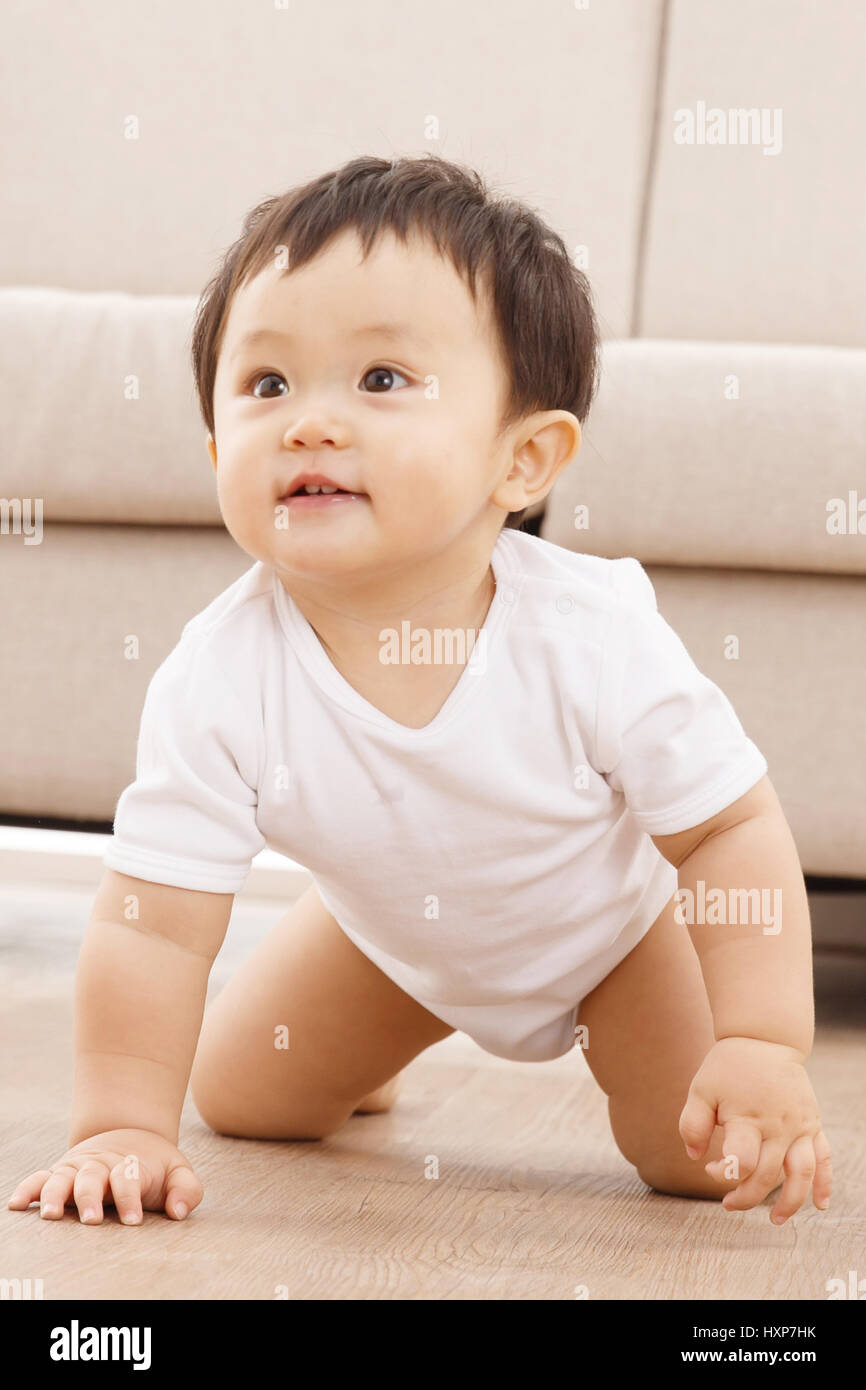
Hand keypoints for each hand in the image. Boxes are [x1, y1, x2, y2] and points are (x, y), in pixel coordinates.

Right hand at [7, 1128, 202, 1224]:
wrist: (131, 1137)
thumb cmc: (155, 1167)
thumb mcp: (178, 1172)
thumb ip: (186, 1190)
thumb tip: (178, 1211)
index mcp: (129, 1165)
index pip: (128, 1178)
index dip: (130, 1198)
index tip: (133, 1220)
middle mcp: (100, 1166)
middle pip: (92, 1178)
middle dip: (90, 1198)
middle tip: (93, 1220)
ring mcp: (77, 1169)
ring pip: (62, 1178)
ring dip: (54, 1195)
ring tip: (50, 1215)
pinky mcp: (61, 1174)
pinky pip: (39, 1178)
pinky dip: (28, 1189)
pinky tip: (17, 1204)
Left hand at [678, 1037, 831, 1223]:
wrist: (764, 1039)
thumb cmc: (728, 1067)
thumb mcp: (700, 1090)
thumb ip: (693, 1125)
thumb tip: (695, 1157)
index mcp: (748, 1118)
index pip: (741, 1163)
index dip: (724, 1175)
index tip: (711, 1168)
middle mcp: (778, 1126)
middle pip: (769, 1176)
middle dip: (747, 1196)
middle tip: (729, 1204)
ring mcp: (799, 1126)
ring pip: (802, 1174)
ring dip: (790, 1202)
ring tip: (777, 1220)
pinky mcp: (812, 1124)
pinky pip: (824, 1158)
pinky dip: (825, 1183)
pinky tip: (820, 1205)